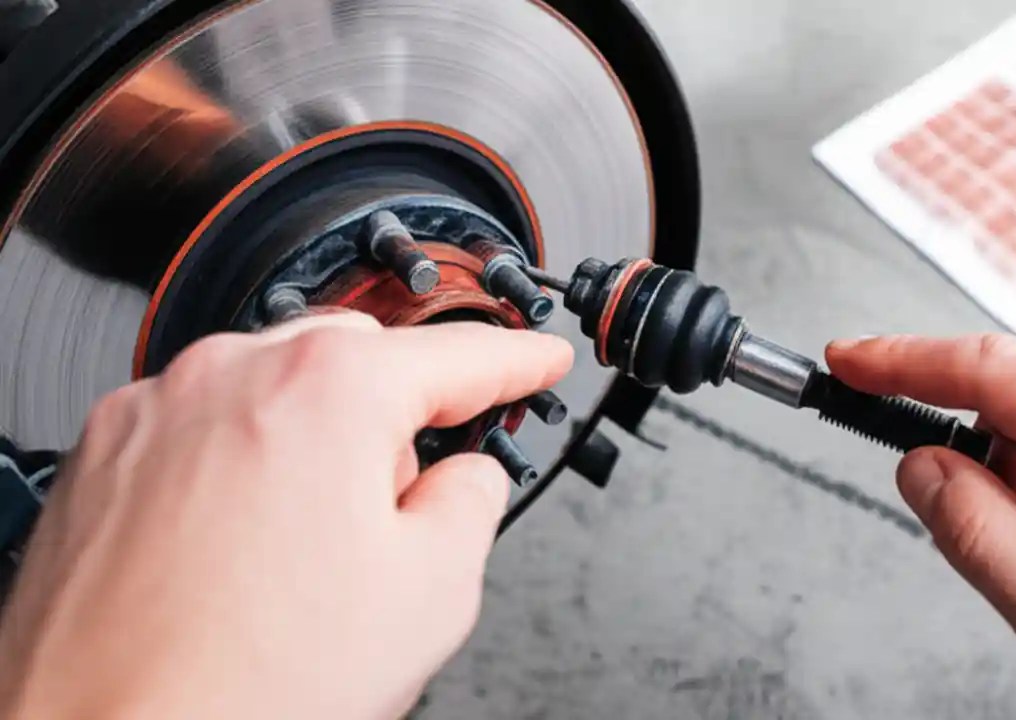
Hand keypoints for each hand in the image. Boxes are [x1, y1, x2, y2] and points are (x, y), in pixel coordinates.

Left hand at [0, 317, 571, 718]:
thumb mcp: (431, 592)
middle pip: (360, 363)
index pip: (458, 357)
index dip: (516, 360)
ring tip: (306, 554)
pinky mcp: (106, 453)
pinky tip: (242, 551)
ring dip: (313, 442)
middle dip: (396, 418)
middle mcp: (235, 374)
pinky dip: (238, 463)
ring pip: (276, 388)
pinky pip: (203, 425)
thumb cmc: (248, 685)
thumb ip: (473, 501)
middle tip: (402, 507)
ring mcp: (159, 408)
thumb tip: (465, 479)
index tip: (537, 360)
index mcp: (331, 390)